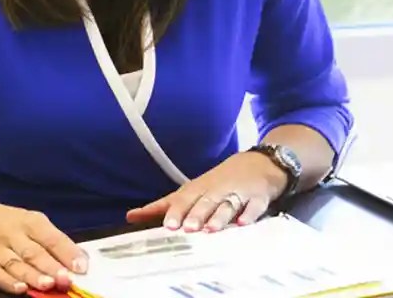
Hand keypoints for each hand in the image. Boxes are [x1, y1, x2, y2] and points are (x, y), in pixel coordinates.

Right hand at [0, 196, 87, 294]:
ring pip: (15, 264)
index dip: (67, 251)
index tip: (82, 266)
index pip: (51, 236)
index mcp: (29, 221)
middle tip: (66, 279)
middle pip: (33, 252)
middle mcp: (11, 233)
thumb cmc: (8, 225)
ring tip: (48, 285)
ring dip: (32, 276)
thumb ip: (52, 241)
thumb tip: (79, 260)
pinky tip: (20, 288)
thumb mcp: (30, 223)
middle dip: (50, 266)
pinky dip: (8, 282)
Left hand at [126, 151, 287, 232]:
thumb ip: (165, 205)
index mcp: (200, 187)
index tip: (168, 224)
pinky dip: (249, 214)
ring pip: (228, 204)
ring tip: (210, 229)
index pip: (185, 198)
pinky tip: (243, 223)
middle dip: (196, 214)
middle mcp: (217, 189)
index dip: (177, 211)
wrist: (261, 162)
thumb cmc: (221, 181)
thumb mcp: (193, 190)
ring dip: (219, 216)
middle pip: (205, 202)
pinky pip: (254, 206)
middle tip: (187, 228)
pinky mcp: (258, 197)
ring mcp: (239, 192)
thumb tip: (131, 216)